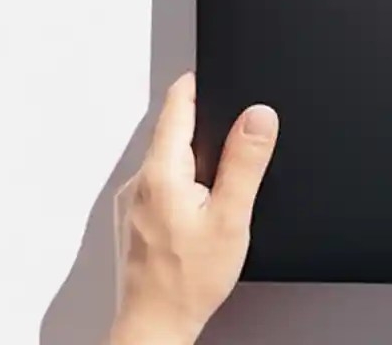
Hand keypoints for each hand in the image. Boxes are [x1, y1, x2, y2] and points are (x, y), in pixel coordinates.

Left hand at [106, 73, 279, 344]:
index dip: (194, 86)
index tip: (206, 72)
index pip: (174, 108)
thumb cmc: (188, 281)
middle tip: (232, 127)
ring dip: (193, 159)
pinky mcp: (135, 220)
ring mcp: (133, 202)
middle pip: (171, 133)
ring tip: (222, 182)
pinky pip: (160, 184)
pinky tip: (203, 209)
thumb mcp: (231, 217)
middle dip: (201, 125)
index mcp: (161, 173)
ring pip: (166, 161)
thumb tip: (259, 116)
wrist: (155, 325)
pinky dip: (183, 183)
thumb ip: (245, 162)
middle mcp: (139, 182)